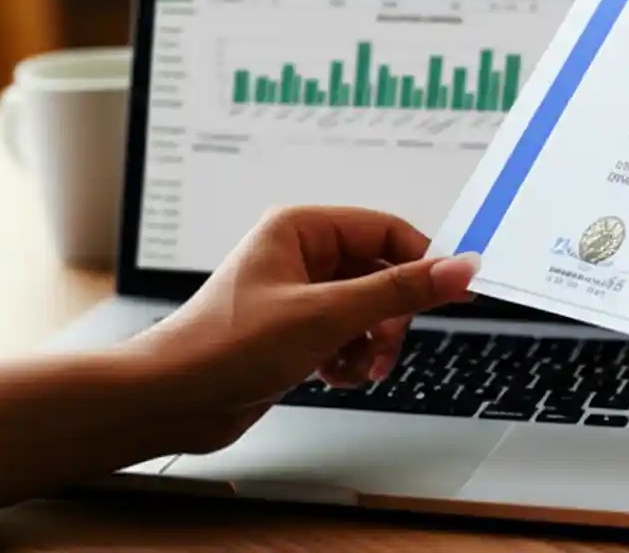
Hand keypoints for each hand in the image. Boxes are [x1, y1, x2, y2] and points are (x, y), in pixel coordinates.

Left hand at [116, 206, 478, 453]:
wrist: (171, 400)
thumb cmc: (225, 346)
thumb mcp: (325, 315)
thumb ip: (398, 292)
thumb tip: (457, 270)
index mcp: (301, 229)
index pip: (386, 231)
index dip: (423, 262)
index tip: (454, 293)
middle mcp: (300, 256)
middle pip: (381, 274)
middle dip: (390, 316)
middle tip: (385, 346)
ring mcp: (298, 296)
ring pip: (368, 310)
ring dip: (372, 343)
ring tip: (356, 367)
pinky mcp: (295, 332)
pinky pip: (348, 336)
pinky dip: (351, 359)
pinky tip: (333, 375)